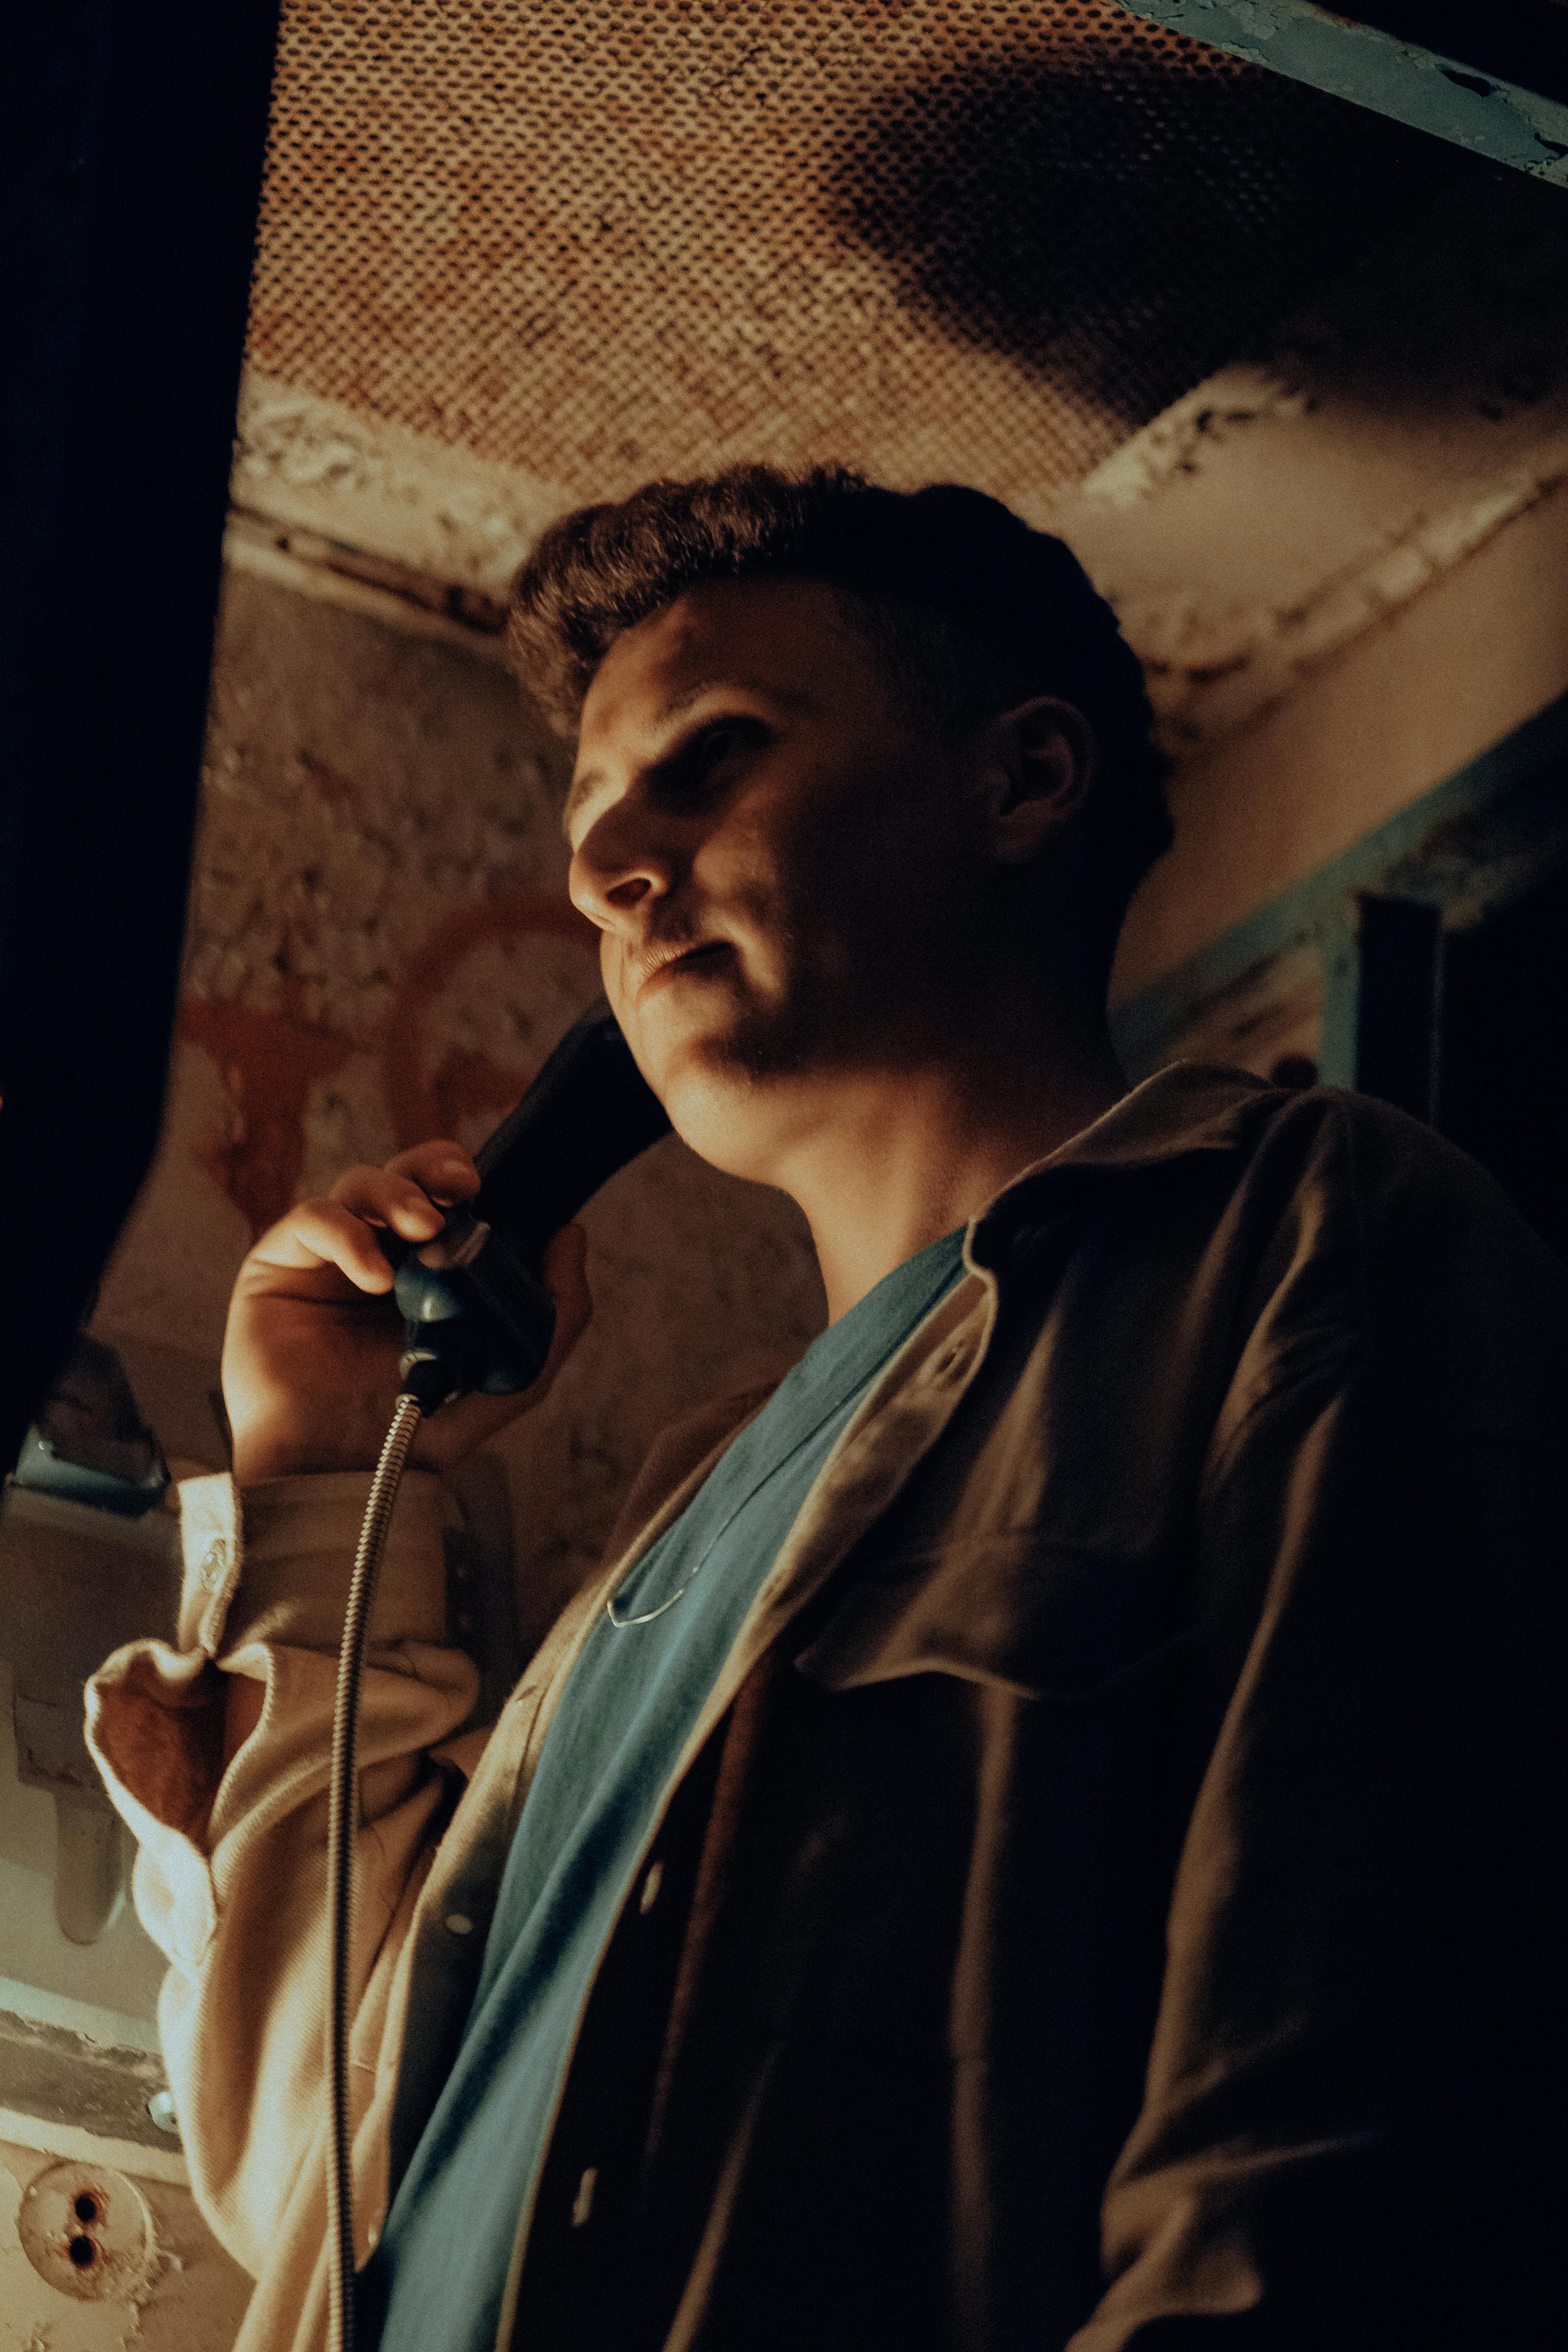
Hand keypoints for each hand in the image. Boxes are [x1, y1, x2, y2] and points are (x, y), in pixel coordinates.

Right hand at [220, 1141, 591, 1482]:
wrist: (348, 1472)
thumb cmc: (422, 1430)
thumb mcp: (514, 1376)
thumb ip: (556, 1311)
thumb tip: (572, 1235)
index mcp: (430, 1270)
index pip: (445, 1195)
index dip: (460, 1176)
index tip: (484, 1190)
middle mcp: (380, 1255)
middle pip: (403, 1174)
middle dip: (432, 1168)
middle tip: (460, 1190)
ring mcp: (328, 1259)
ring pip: (359, 1185)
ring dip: (397, 1194)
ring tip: (423, 1230)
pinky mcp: (279, 1266)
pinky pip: (311, 1219)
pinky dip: (346, 1234)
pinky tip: (373, 1275)